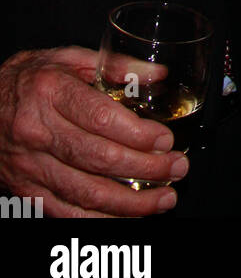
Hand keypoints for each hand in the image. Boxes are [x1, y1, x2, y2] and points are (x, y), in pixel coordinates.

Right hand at [0, 47, 188, 216]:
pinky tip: (128, 217)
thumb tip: (156, 75)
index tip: (165, 139)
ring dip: (130, 201)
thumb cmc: (28, 79)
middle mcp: (38, 131)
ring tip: (164, 198)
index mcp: (50, 92)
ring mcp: (30, 166)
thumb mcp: (66, 57)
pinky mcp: (27, 191)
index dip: (137, 134)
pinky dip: (100, 220)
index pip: (100, 119)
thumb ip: (113, 65)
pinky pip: (66, 213)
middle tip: (176, 168)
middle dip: (145, 168)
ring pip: (85, 192)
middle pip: (98, 158)